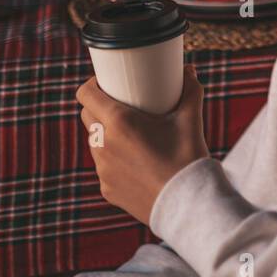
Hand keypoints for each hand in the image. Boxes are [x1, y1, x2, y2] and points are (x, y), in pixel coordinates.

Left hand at [77, 64, 209, 225]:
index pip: (86, 94)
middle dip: (100, 106)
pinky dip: (114, 159)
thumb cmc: (188, 159)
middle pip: (87, 115)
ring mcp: (102, 170)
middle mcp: (103, 145)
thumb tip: (189, 71)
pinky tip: (133, 161)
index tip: (108, 81)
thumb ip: (190, 91)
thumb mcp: (191, 120)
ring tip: (129, 132)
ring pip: (95, 142)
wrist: (187, 206)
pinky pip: (104, 167)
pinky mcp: (107, 189)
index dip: (93, 84)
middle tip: (122, 103)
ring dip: (105, 133)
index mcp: (118, 123)